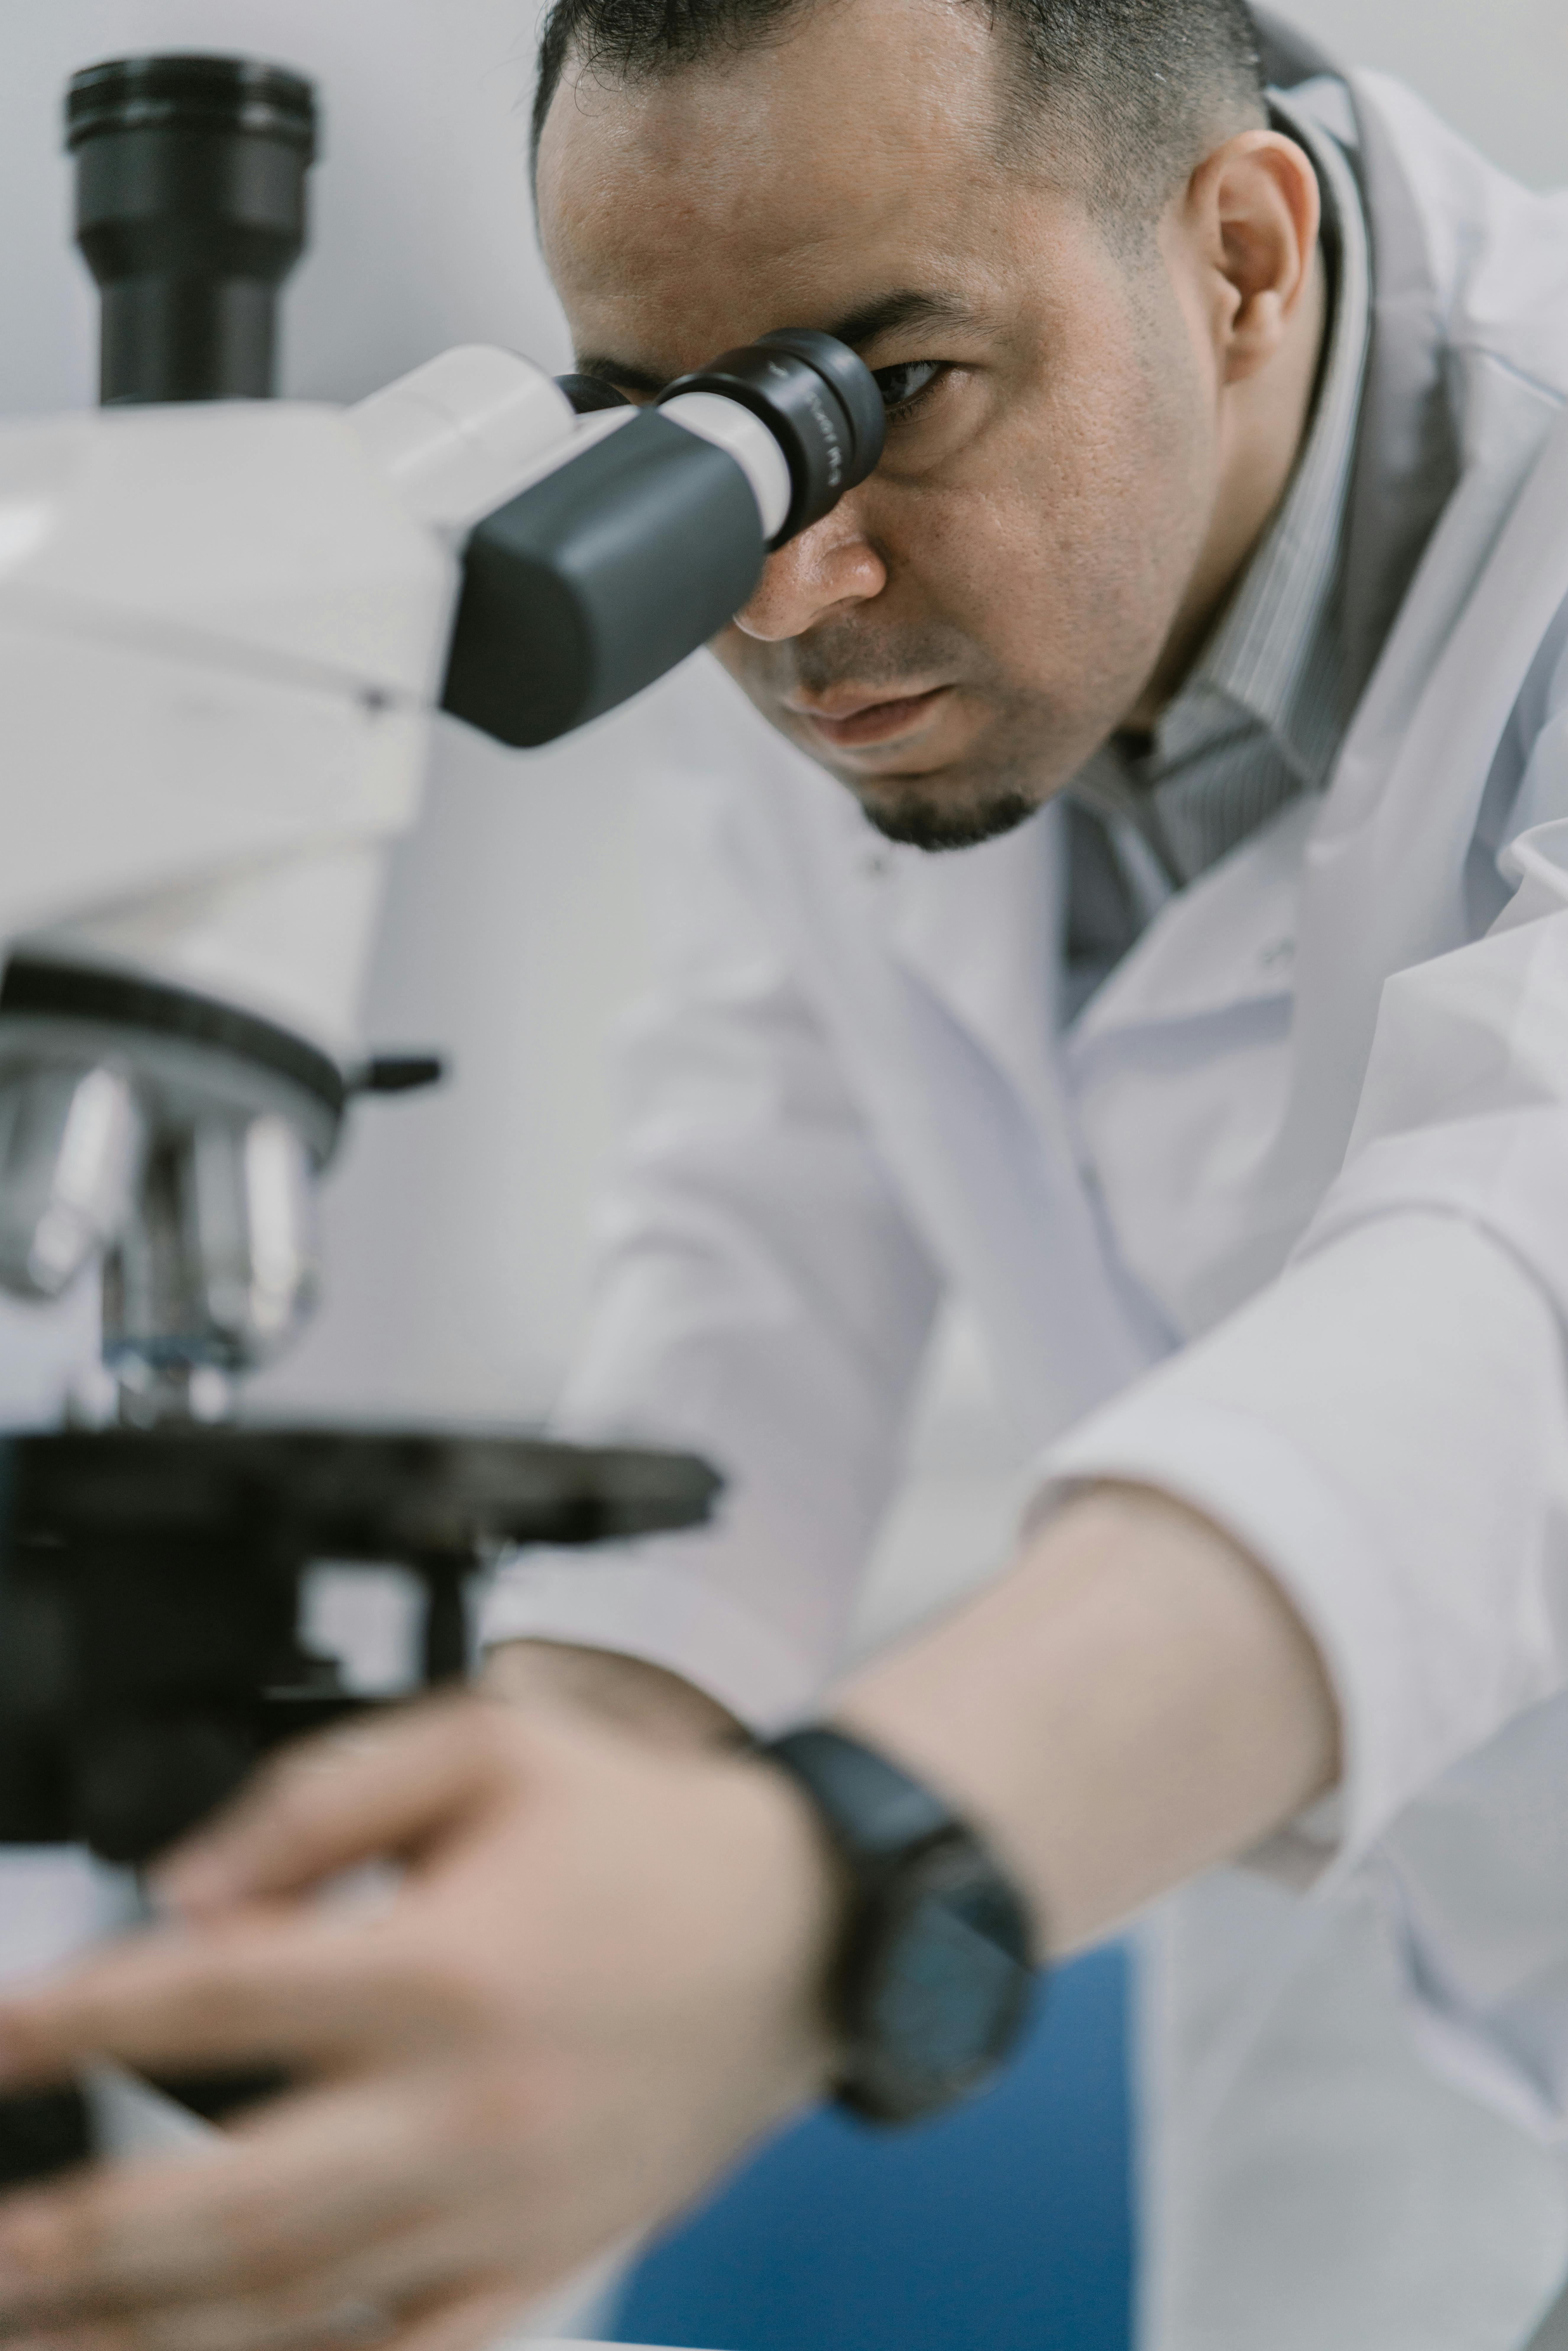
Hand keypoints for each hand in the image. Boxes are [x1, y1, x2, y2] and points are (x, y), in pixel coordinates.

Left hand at [0, 1695, 840, 2350]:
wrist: (808, 1922)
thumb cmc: (645, 1826)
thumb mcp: (485, 1743)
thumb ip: (318, 1796)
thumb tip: (182, 1892)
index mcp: (440, 1961)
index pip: (204, 2000)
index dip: (67, 2022)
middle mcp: (460, 2100)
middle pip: (221, 2201)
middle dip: (71, 2239)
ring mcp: (502, 2203)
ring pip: (289, 2305)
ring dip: (142, 2332)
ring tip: (35, 2332)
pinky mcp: (542, 2258)